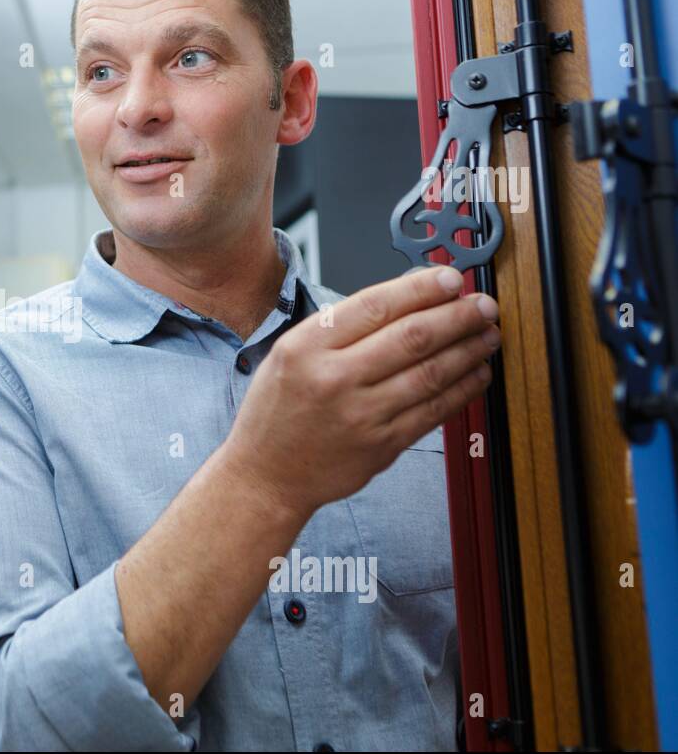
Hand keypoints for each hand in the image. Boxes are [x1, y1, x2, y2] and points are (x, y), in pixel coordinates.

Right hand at [227, 264, 499, 519]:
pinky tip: (476, 373)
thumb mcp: (288, 354)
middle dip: (457, 316)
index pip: (375, 305)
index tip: (451, 278)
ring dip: (468, 350)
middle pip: (412, 337)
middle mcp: (334, 379)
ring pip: (430, 373)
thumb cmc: (276, 412)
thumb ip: (338, 328)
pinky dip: (462, 389)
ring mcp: (361, 415)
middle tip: (482, 305)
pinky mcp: (382, 445)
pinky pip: (433, 411)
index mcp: (307, 347)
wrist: (266, 475)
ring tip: (488, 334)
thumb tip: (404, 300)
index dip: (421, 288)